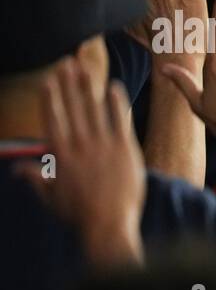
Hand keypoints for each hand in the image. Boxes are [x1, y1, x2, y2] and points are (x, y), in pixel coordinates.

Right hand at [15, 57, 144, 265]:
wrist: (109, 226)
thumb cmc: (79, 216)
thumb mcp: (51, 198)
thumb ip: (35, 179)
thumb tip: (16, 169)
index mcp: (60, 155)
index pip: (53, 119)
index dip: (51, 98)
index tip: (49, 80)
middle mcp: (79, 146)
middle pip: (73, 109)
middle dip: (68, 84)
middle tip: (67, 63)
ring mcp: (103, 147)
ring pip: (94, 110)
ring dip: (88, 87)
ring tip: (85, 68)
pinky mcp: (125, 150)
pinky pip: (119, 120)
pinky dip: (115, 103)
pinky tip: (113, 86)